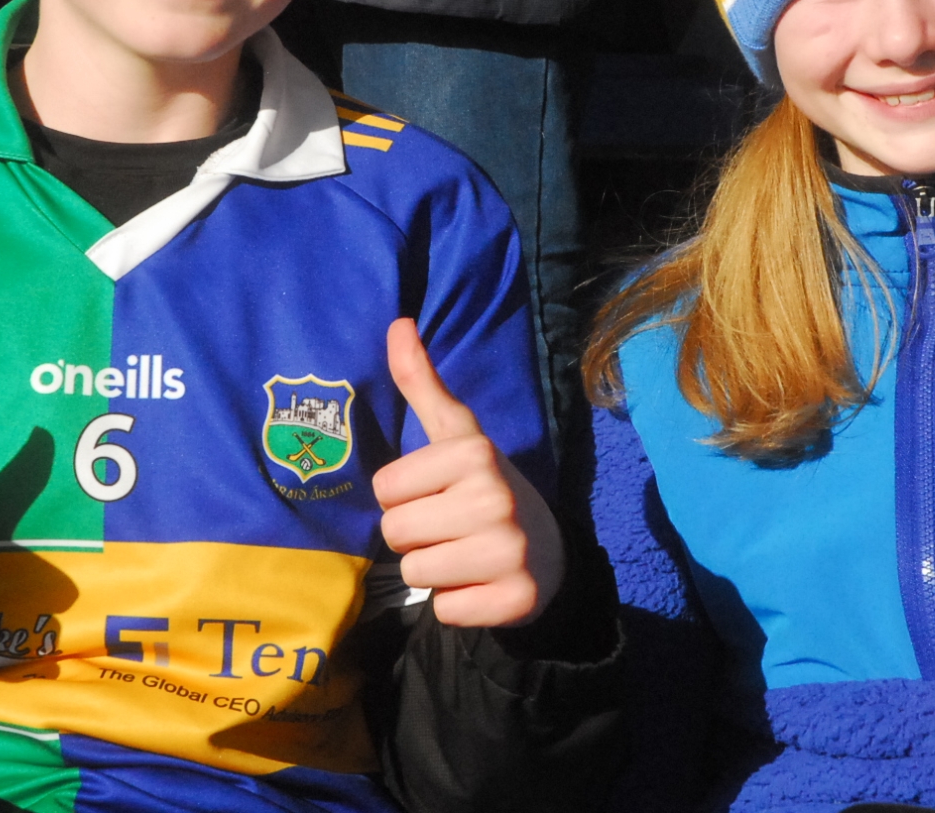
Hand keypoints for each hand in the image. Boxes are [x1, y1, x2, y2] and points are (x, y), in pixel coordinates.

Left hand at [372, 318, 564, 626]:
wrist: (549, 552)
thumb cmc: (485, 488)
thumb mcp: (457, 436)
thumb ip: (422, 383)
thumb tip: (397, 323)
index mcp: (475, 453)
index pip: (385, 489)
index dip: (405, 496)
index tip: (439, 493)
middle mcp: (494, 498)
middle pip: (395, 533)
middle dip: (417, 535)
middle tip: (453, 528)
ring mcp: (509, 551)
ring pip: (416, 574)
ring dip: (434, 571)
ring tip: (466, 556)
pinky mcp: (515, 600)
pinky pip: (444, 610)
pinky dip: (458, 603)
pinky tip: (482, 585)